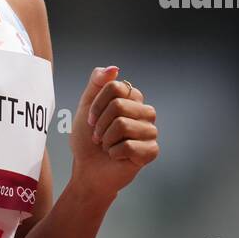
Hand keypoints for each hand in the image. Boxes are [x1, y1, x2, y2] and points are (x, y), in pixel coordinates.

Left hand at [70, 65, 158, 197]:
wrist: (88, 169)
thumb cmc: (87, 139)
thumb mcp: (86, 106)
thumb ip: (97, 83)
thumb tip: (114, 68)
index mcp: (132, 98)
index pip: (115, 86)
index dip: (97, 104)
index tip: (91, 119)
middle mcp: (145, 112)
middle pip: (119, 105)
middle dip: (100, 124)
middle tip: (98, 136)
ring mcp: (151, 131)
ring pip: (122, 125)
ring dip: (106, 139)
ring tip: (107, 146)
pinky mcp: (151, 151)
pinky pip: (128, 146)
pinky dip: (114, 153)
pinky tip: (117, 156)